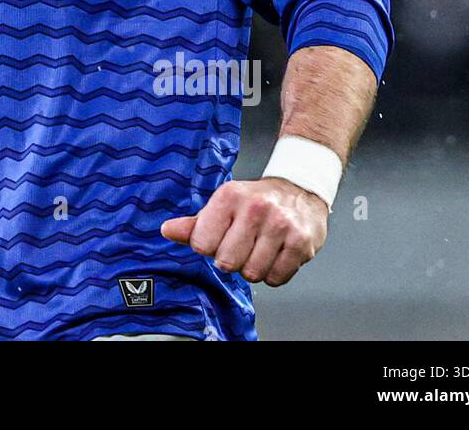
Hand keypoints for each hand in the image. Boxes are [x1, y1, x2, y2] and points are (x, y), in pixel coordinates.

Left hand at [160, 177, 327, 286]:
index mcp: (229, 196)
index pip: (201, 243)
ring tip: (260, 249)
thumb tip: (166, 231)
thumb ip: (194, 223)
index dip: (209, 247)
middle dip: (232, 260)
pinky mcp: (302, 243)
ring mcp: (281, 225)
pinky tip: (276, 254)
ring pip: (252, 273)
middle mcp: (256, 208)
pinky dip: (274, 273)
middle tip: (242, 245)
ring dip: (253, 268)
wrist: (301, 191)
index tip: (220, 238)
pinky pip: (276, 279)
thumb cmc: (255, 202)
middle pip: (227, 262)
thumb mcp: (222, 205)